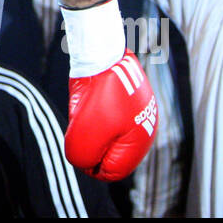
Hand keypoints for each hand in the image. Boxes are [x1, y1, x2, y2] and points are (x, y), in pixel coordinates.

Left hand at [66, 51, 157, 180]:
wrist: (101, 52)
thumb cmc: (97, 94)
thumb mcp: (85, 133)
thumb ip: (83, 155)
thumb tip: (82, 162)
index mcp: (141, 141)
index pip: (114, 171)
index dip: (91, 165)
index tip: (78, 145)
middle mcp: (144, 128)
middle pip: (110, 153)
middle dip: (92, 144)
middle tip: (82, 124)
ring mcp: (136, 112)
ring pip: (106, 134)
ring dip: (91, 127)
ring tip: (87, 109)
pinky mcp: (125, 99)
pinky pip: (105, 116)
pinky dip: (92, 113)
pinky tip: (89, 100)